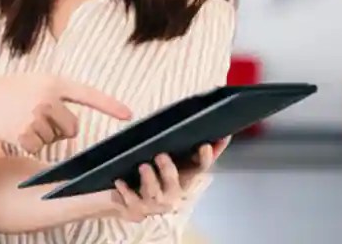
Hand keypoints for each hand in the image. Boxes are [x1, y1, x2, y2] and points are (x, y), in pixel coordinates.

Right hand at [0, 74, 131, 154]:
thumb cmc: (3, 91)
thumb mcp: (32, 83)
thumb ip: (54, 97)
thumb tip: (71, 128)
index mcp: (52, 82)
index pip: (87, 94)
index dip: (109, 105)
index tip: (129, 114)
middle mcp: (48, 98)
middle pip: (72, 128)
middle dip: (59, 129)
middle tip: (34, 118)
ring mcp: (36, 116)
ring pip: (54, 139)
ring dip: (39, 135)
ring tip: (18, 119)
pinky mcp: (25, 134)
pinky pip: (38, 148)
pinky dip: (26, 143)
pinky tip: (12, 130)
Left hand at [109, 138, 229, 222]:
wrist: (131, 204)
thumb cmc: (158, 181)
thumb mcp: (177, 165)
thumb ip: (195, 152)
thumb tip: (221, 134)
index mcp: (184, 181)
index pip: (200, 170)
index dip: (205, 158)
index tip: (204, 145)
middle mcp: (171, 195)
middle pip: (175, 183)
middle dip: (169, 170)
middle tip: (161, 155)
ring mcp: (153, 204)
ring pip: (153, 193)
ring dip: (149, 179)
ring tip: (143, 166)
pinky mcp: (135, 208)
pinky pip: (130, 199)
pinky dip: (125, 190)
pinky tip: (120, 180)